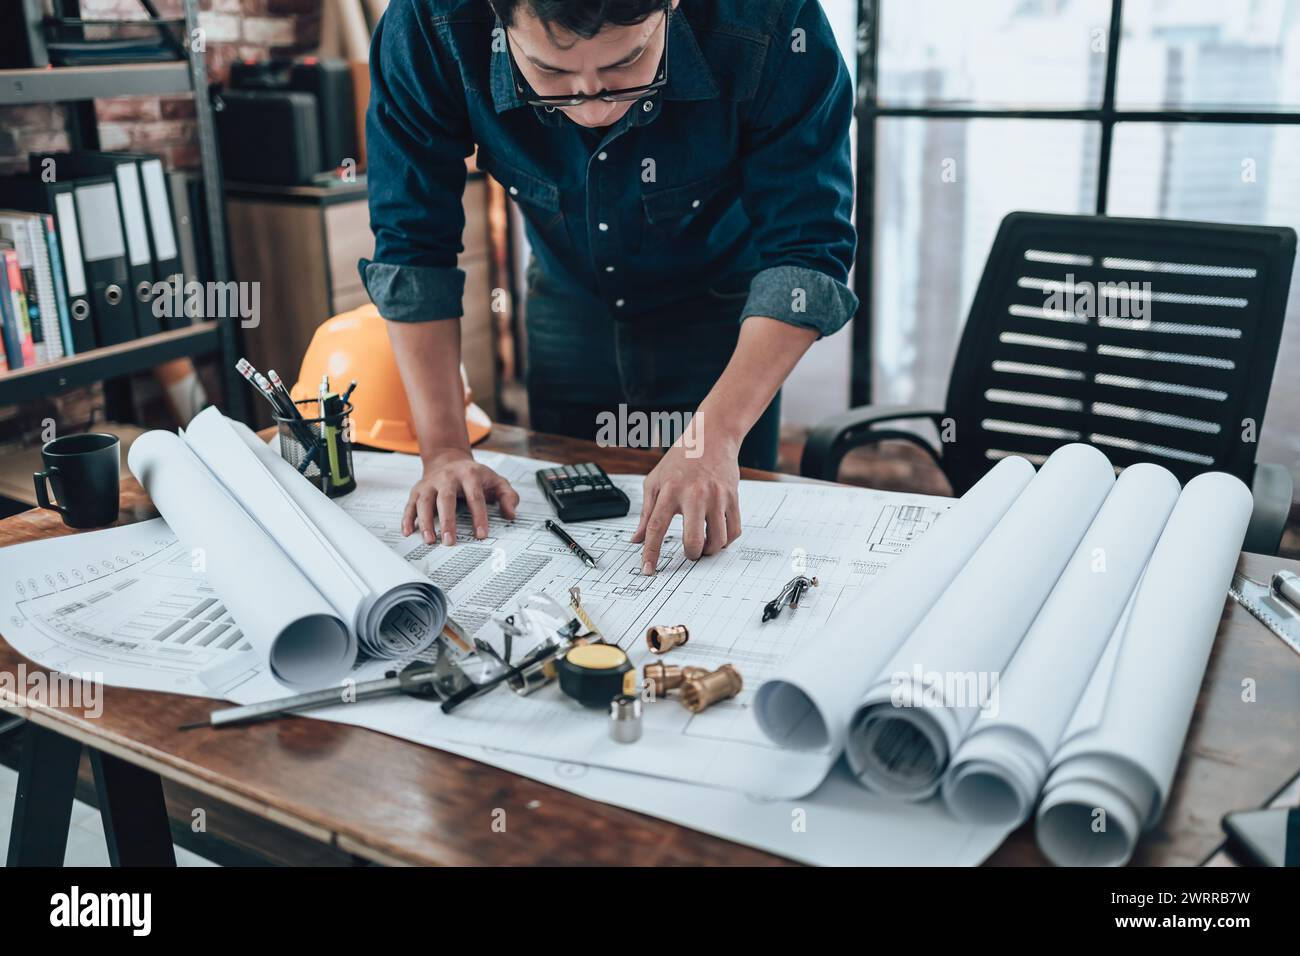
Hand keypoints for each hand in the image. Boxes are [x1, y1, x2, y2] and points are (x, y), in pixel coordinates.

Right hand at [402, 447, 519, 544]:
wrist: (449, 460)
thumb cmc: (474, 476)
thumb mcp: (496, 481)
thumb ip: (508, 496)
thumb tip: (511, 514)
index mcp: (469, 474)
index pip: (475, 497)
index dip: (479, 516)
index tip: (481, 534)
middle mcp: (447, 477)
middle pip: (446, 499)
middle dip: (447, 521)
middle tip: (450, 541)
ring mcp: (430, 484)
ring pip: (425, 502)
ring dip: (425, 522)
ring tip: (430, 540)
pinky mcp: (417, 491)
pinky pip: (409, 505)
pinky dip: (407, 519)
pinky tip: (408, 532)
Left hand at [631, 435, 741, 573]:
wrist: (711, 438)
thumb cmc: (680, 459)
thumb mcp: (655, 482)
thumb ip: (646, 513)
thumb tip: (637, 539)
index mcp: (670, 491)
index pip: (656, 528)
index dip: (650, 553)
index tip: (648, 570)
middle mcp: (694, 494)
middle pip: (693, 539)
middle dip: (691, 555)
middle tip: (689, 553)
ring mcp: (716, 496)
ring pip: (718, 539)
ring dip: (710, 550)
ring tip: (704, 546)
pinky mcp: (732, 497)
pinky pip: (734, 530)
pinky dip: (726, 540)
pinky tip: (718, 536)